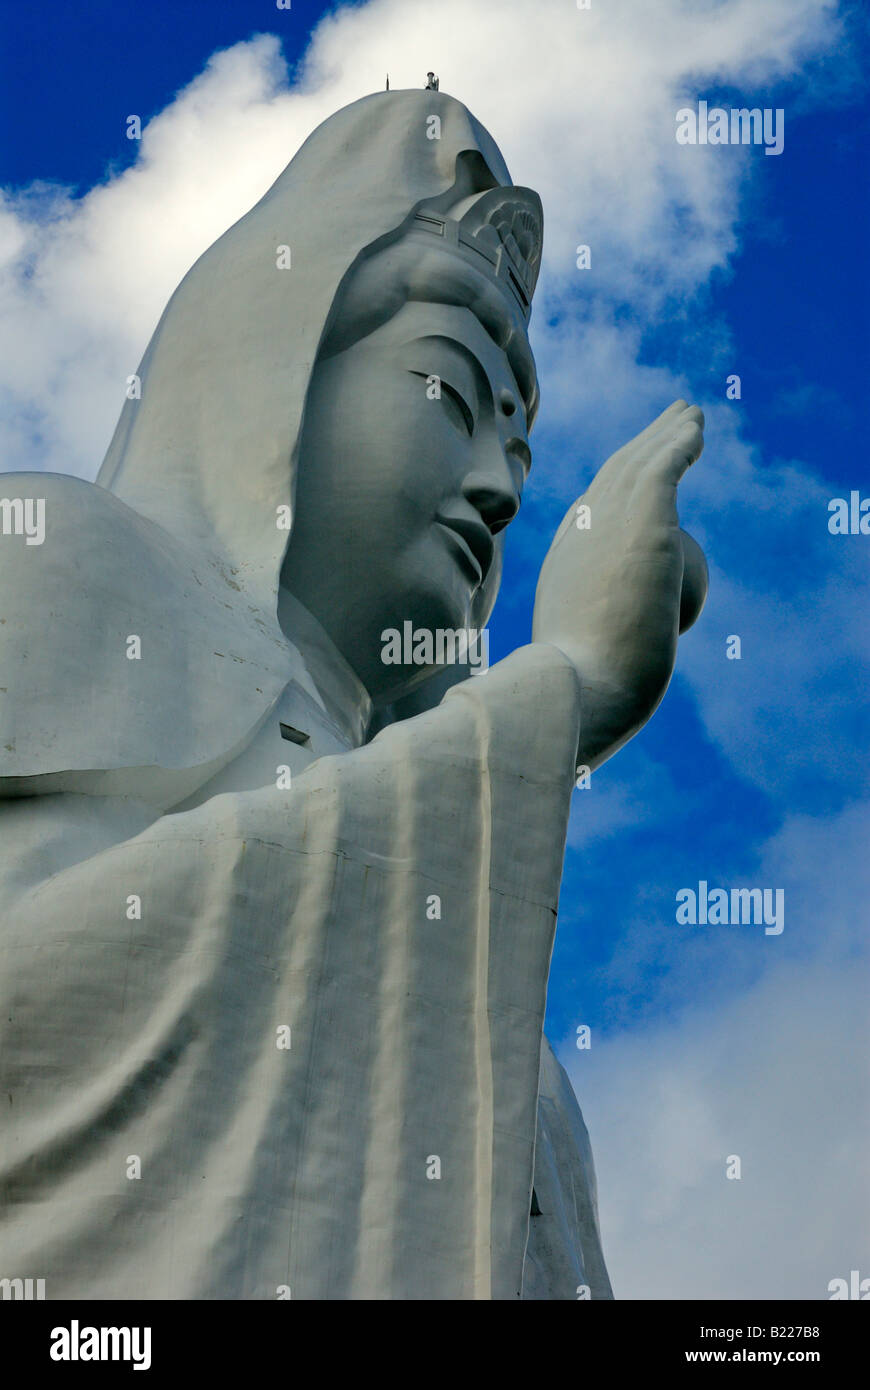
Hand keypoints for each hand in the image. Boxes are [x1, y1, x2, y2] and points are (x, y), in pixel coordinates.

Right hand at [532, 400, 706, 770]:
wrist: (579, 687)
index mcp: (564, 560)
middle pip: (615, 475)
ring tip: (689, 416)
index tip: (636, 475)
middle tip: (666, 426)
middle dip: (641, 447)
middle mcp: (579, 529)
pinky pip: (667, 465)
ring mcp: (609, 520)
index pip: (594, 513)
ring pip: (642, 460)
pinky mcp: (645, 516)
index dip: (616, 488)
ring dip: (667, 434)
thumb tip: (583, 694)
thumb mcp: (576, 671)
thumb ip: (579, 666)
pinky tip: (697, 426)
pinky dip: (681, 440)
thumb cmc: (578, 696)